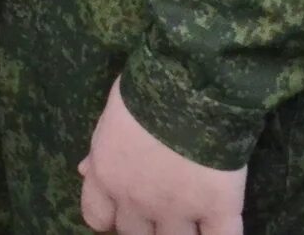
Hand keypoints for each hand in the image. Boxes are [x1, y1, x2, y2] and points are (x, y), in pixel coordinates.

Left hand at [79, 81, 246, 234]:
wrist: (189, 85)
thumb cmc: (144, 90)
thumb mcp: (111, 117)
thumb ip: (100, 151)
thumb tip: (84, 171)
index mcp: (107, 175)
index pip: (97, 218)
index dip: (111, 216)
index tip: (122, 209)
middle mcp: (136, 200)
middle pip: (135, 234)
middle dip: (145, 225)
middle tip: (160, 208)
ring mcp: (177, 209)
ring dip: (180, 232)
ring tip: (189, 217)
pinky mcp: (218, 209)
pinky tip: (219, 226)